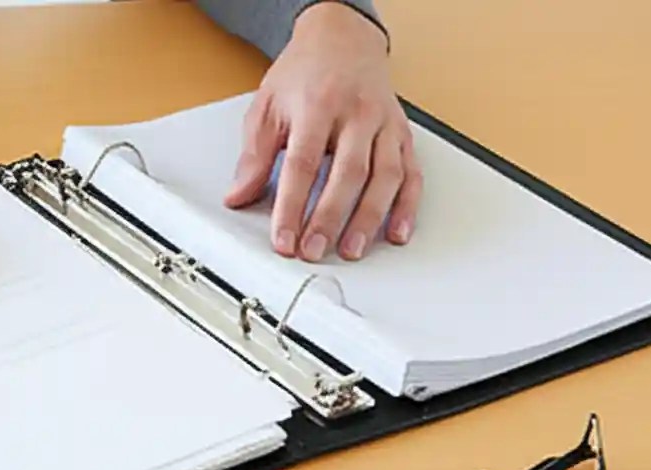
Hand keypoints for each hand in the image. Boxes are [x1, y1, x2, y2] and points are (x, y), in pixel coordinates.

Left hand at [224, 2, 421, 261]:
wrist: (342, 39)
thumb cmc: (305, 74)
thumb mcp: (267, 107)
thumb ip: (254, 155)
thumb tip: (239, 196)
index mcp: (318, 105)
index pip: (303, 164)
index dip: (292, 206)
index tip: (283, 238)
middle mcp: (356, 114)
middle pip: (347, 173)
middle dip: (330, 218)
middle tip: (314, 250)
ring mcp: (384, 124)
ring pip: (384, 176)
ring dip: (369, 219)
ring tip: (351, 250)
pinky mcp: (403, 134)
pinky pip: (411, 173)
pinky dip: (406, 207)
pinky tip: (396, 233)